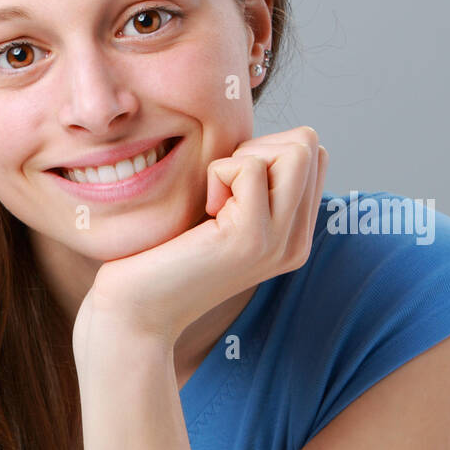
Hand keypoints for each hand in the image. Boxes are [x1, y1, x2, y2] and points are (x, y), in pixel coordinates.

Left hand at [74, 126, 326, 351]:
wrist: (136, 310)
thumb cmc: (163, 256)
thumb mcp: (219, 216)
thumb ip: (251, 186)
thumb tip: (264, 140)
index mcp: (294, 234)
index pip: (313, 155)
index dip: (264, 151)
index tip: (227, 189)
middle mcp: (296, 241)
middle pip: (309, 145)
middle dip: (256, 149)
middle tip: (218, 191)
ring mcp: (280, 241)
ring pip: (297, 149)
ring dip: (241, 159)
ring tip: (213, 201)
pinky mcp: (251, 237)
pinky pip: (250, 166)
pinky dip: (218, 172)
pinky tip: (202, 211)